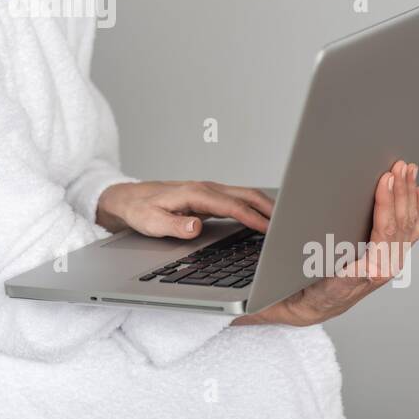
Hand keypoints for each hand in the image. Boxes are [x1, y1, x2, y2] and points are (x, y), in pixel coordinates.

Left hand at [95, 180, 272, 238]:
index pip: (231, 205)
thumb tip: (196, 227)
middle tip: (291, 224)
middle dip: (270, 207)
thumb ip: (174, 226)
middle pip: (245, 194)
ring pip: (244, 195)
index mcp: (194, 193)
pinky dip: (255, 207)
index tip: (271, 229)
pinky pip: (237, 200)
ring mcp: (208, 191)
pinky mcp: (208, 197)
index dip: (253, 217)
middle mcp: (205, 188)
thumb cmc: (139, 211)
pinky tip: (264, 219)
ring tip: (286, 222)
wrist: (128, 199)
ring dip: (266, 205)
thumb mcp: (150, 222)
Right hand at [231, 159, 418, 326]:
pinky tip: (417, 192)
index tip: (385, 179)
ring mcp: (393, 259)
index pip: (386, 230)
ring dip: (410, 195)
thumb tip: (366, 266)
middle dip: (401, 191)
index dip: (387, 202)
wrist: (319, 303)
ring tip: (411, 171)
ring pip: (410, 223)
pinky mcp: (392, 254)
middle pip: (402, 222)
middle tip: (400, 166)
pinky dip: (416, 208)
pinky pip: (411, 229)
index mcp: (374, 269)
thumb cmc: (316, 288)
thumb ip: (346, 275)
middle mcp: (388, 265)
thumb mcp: (325, 280)